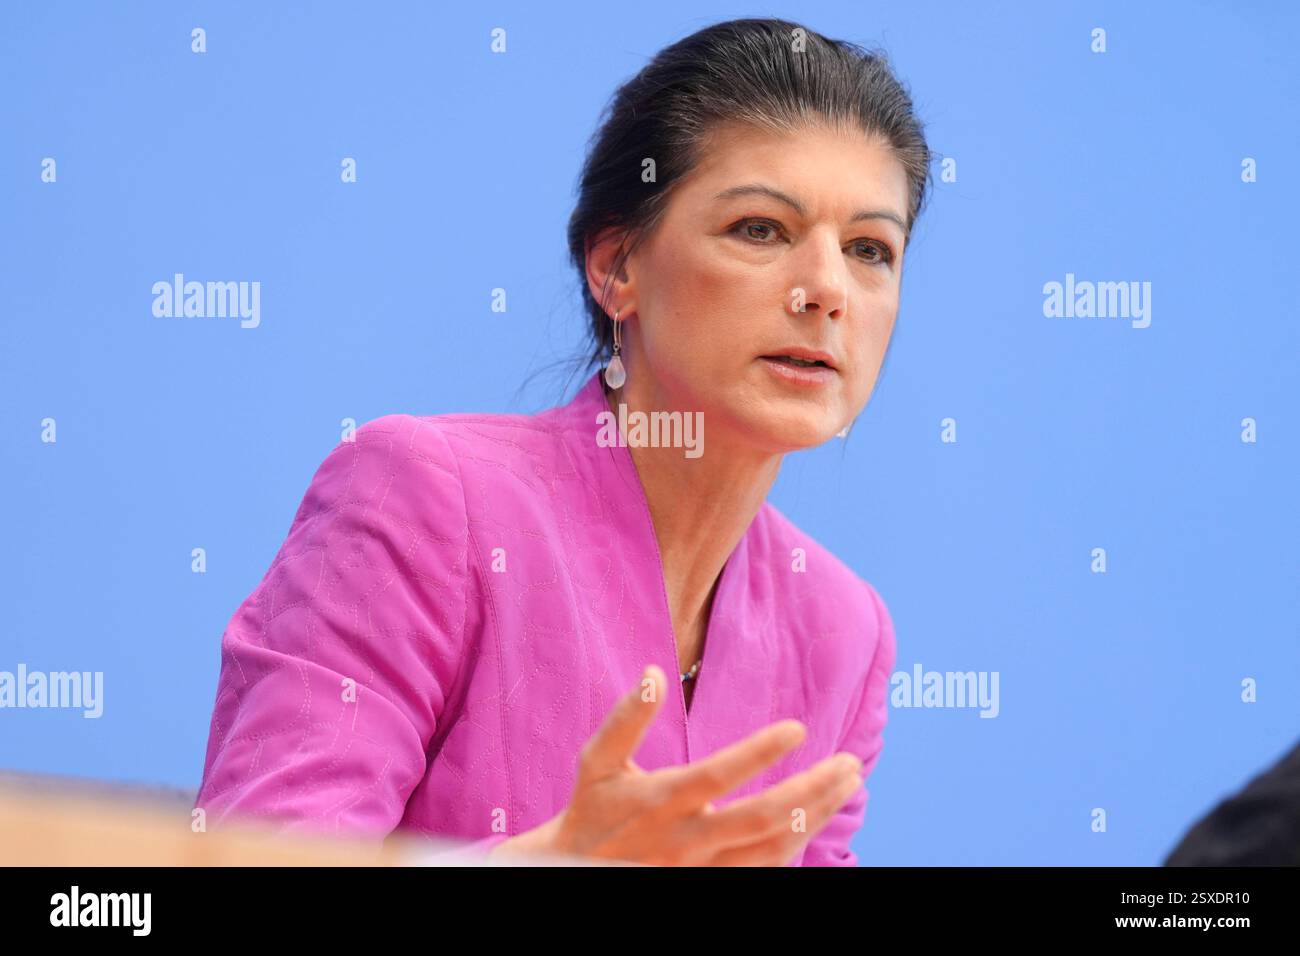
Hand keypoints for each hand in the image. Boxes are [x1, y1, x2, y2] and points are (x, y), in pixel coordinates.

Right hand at [488, 664, 863, 865]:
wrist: (574, 872)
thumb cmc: (592, 808)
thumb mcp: (597, 760)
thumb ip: (626, 718)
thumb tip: (653, 671)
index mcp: (661, 800)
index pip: (717, 775)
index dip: (758, 753)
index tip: (798, 728)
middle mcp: (687, 839)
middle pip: (762, 820)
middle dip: (812, 792)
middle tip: (850, 763)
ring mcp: (702, 869)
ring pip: (773, 849)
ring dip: (817, 817)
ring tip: (847, 783)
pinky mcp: (710, 885)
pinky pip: (765, 871)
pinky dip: (796, 845)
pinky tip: (817, 817)